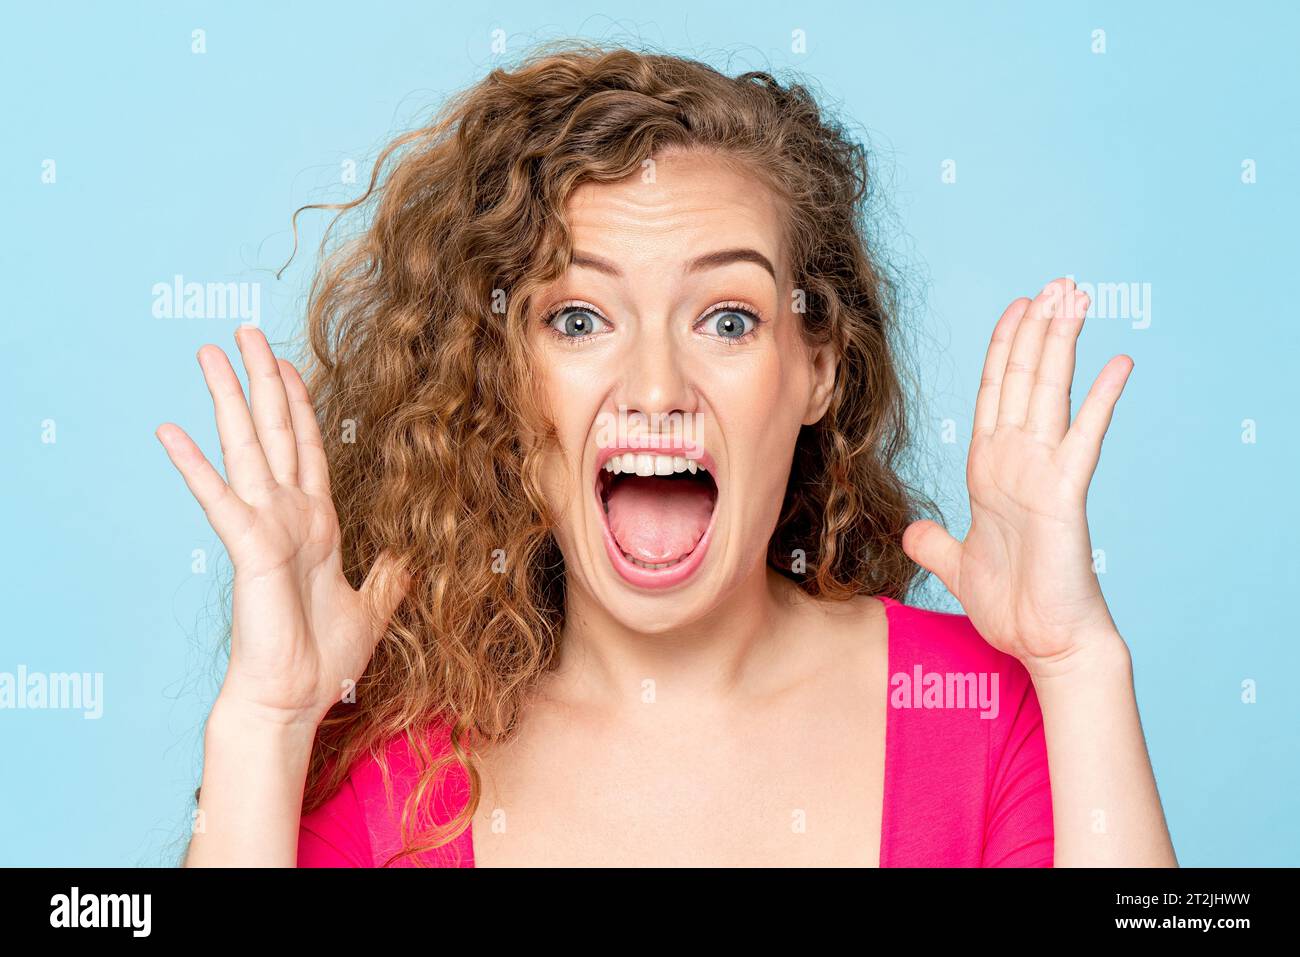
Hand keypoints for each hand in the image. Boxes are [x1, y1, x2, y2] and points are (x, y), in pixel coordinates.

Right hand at [156, 326, 406, 726]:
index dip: (301, 405)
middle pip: (275, 432)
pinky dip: (194, 465)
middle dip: (263, 380)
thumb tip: (409, 555)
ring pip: (246, 447)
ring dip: (228, 399)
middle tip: (246, 332)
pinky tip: (169, 430)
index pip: (307, 448)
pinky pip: (219, 498)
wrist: (296, 697)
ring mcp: (265, 527)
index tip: (291, 365)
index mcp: (318, 523)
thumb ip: (387, 578)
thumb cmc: (323, 658)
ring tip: (207, 354)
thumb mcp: (372, 607)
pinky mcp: (249, 547)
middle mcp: (289, 515)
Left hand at [902, 278, 1131, 673]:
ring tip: (1076, 297)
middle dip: (1038, 329)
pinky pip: (1083, 438)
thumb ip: (935, 543)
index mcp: (990, 471)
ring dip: (1062, 344)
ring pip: (1050, 393)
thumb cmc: (1012, 607)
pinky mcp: (1065, 494)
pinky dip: (1099, 401)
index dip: (1004, 350)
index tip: (1016, 308)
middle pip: (1026, 380)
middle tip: (1057, 282)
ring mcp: (1043, 473)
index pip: (995, 395)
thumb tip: (914, 530)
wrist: (1043, 644)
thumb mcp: (956, 567)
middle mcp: (1017, 462)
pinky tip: (1118, 365)